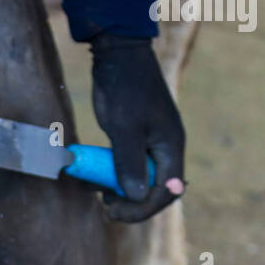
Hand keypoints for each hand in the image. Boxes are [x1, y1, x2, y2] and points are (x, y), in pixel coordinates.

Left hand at [90, 33, 185, 222]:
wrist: (118, 52)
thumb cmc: (124, 87)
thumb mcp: (124, 128)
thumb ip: (130, 163)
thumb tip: (137, 197)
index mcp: (171, 147)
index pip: (166, 191)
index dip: (143, 209)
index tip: (115, 212)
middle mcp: (165, 148)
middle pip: (155, 190)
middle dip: (132, 203)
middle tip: (106, 206)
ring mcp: (151, 143)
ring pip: (140, 180)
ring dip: (120, 190)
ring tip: (97, 191)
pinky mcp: (136, 138)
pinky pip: (129, 166)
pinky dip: (113, 174)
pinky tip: (94, 177)